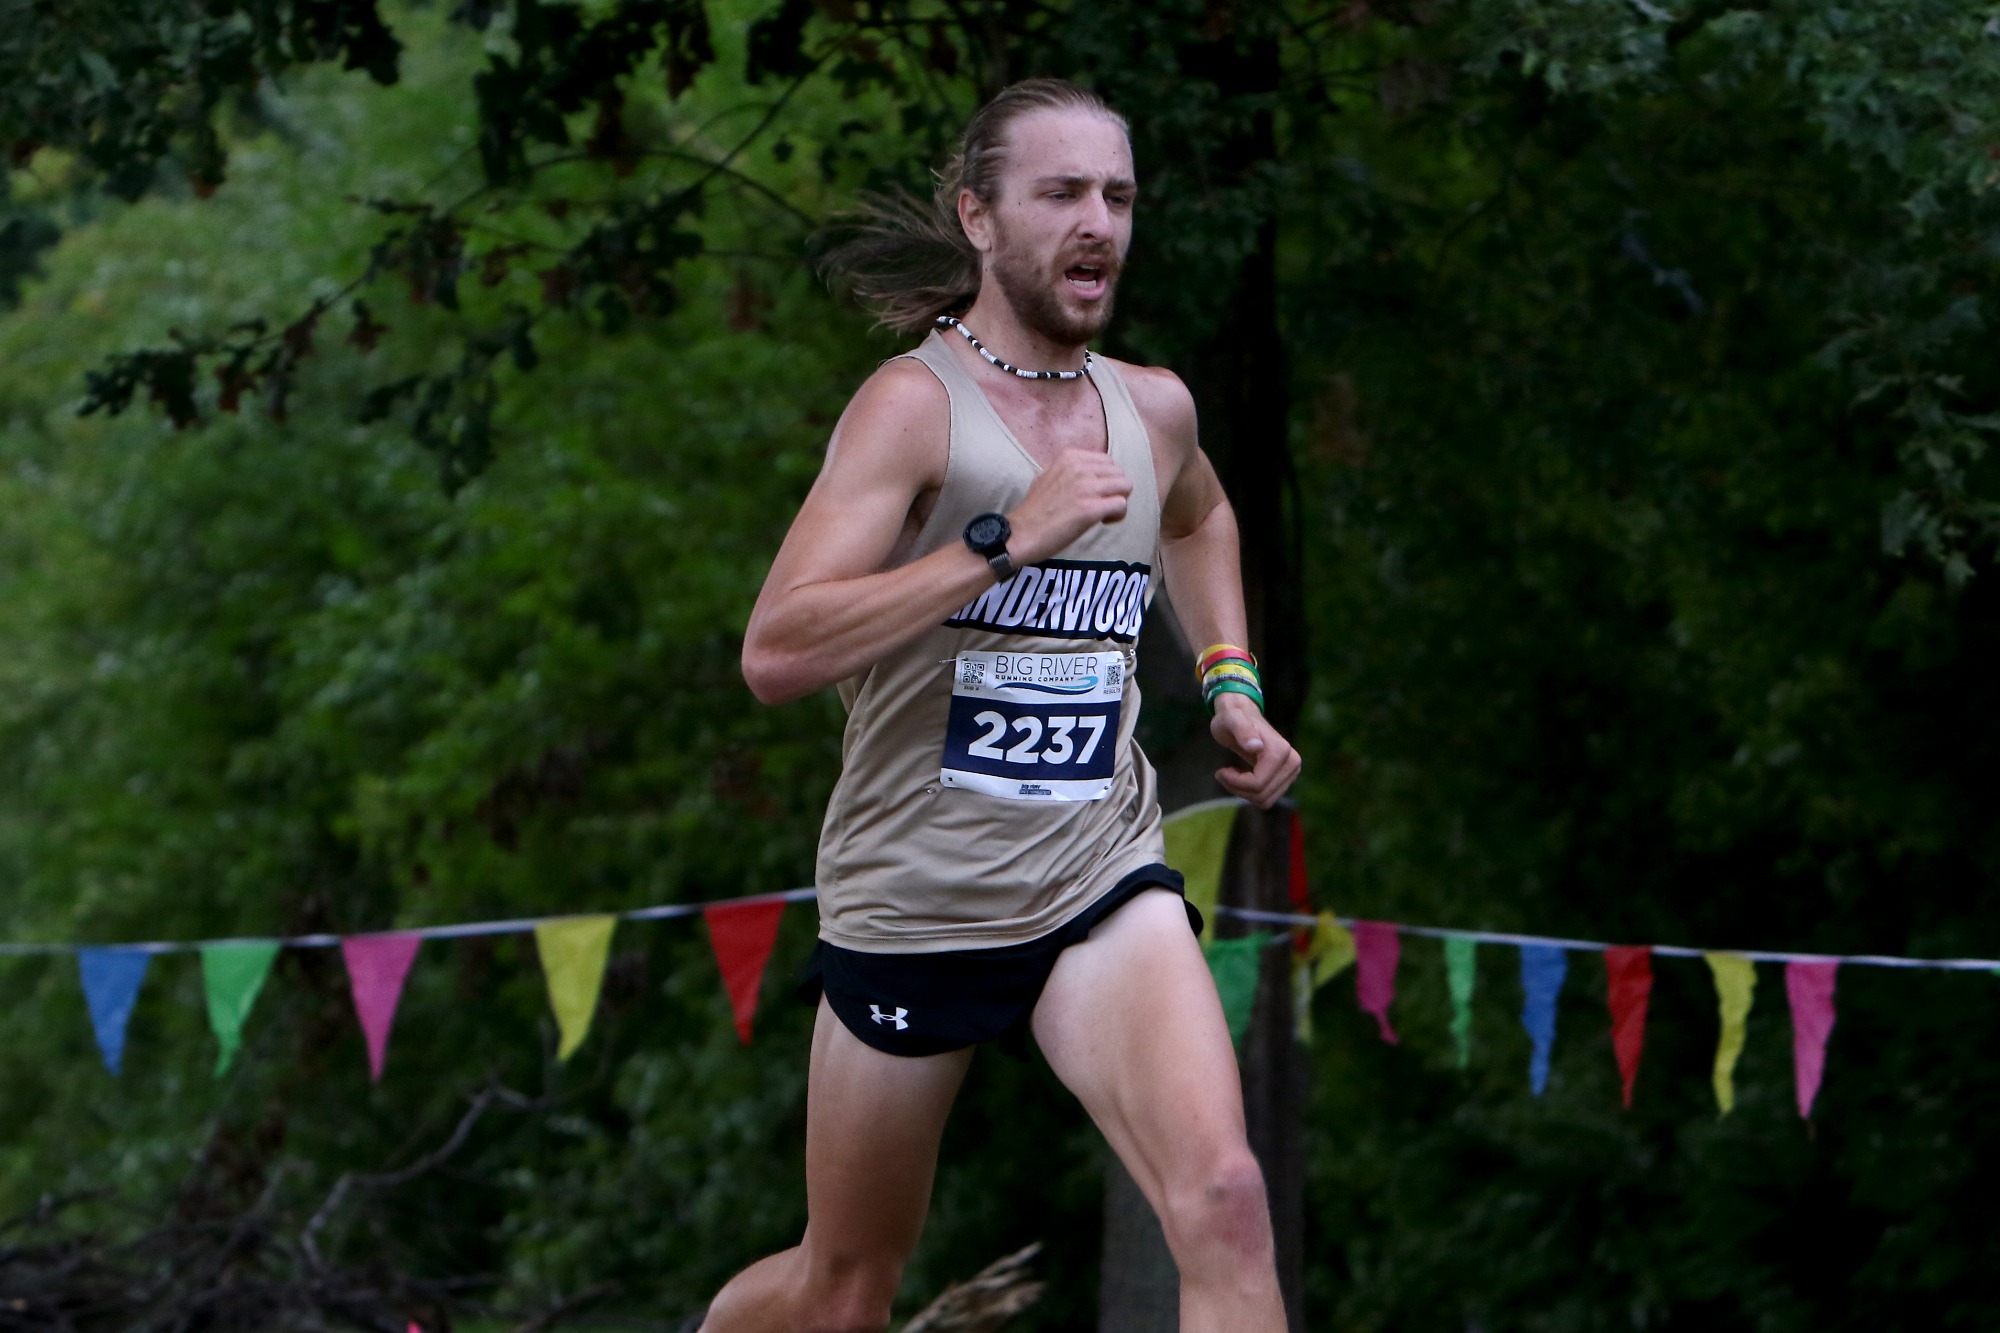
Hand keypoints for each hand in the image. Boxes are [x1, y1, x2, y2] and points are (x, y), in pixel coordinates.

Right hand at [1006, 450, 1131, 564]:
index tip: (1093, 494)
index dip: (1105, 479)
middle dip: (1115, 490)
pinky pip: (1121, 505)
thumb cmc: (1034, 511)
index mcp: (1069, 457)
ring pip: (1125, 486)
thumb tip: (1091, 472)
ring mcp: (1085, 487)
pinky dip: (1117, 516)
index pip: (1107, 461)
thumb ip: (1069, 470)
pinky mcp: (1090, 509)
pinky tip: (1102, 522)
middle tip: (1100, 506)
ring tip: (1103, 514)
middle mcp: (1079, 468)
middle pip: (1120, 473)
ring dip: (1118, 502)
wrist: (1020, 533)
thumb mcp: (1048, 476)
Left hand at [1210, 692, 1300, 808]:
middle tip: (1223, 773)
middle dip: (1238, 788)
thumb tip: (1256, 746)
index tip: (1220, 771)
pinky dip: (1250, 793)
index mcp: (1281, 751)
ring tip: (1231, 774)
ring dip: (1243, 792)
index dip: (1235, 782)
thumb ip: (1242, 730)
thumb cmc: (1232, 717)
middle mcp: (1292, 762)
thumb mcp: (1231, 720)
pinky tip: (1240, 777)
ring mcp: (1292, 771)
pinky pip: (1267, 798)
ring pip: (1265, 800)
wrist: (1242, 713)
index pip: (1258, 784)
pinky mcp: (1287, 778)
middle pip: (1262, 795)